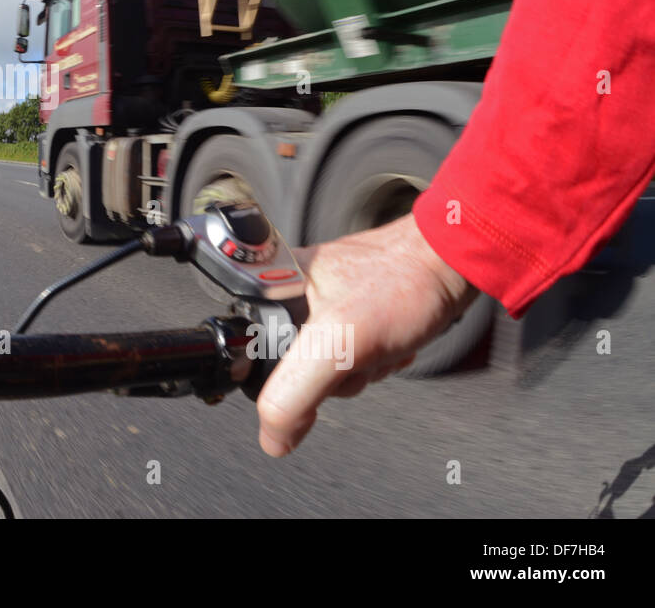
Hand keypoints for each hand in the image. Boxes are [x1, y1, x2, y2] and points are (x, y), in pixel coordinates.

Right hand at [255, 213, 478, 456]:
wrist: (451, 264)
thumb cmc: (401, 284)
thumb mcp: (335, 345)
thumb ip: (292, 396)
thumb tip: (273, 439)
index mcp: (267, 284)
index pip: (251, 355)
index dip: (286, 374)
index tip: (320, 361)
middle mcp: (286, 287)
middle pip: (289, 364)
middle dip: (332, 373)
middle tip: (355, 351)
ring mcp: (319, 298)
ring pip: (322, 364)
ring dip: (357, 367)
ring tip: (376, 343)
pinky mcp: (348, 307)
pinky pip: (347, 354)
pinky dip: (371, 359)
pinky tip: (387, 342)